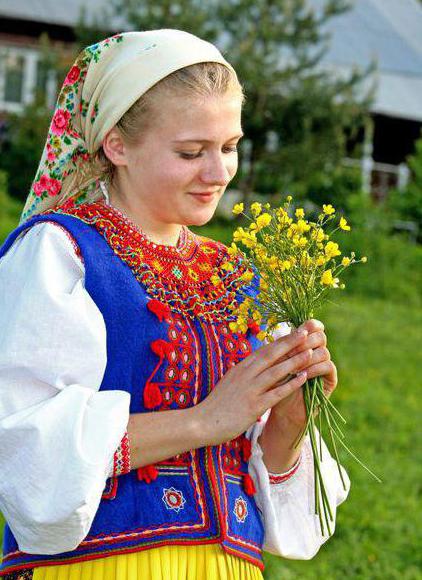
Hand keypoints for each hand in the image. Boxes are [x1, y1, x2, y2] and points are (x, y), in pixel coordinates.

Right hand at [196, 328, 311, 445]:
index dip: (280, 340)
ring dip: (295, 360)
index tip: (294, 331)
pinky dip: (292, 384)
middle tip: (306, 332)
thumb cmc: (216, 405)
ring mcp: (250, 389)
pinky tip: (304, 378)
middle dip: (290, 343)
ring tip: (311, 352)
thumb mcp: (229, 382)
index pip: (264, 350)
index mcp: (240, 368)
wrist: (201, 422)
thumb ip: (243, 374)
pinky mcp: (254, 406)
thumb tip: (254, 365)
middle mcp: (245, 375)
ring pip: (277, 371)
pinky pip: (277, 392)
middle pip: (272, 355)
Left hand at [270, 319, 337, 427]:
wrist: (281, 409)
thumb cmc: (274, 384)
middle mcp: (317, 351)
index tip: (298, 330)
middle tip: (291, 352)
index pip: (314, 326)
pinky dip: (314, 369)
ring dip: (307, 357)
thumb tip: (279, 332)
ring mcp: (325, 365)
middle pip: (320, 336)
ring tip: (293, 366)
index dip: (309, 325)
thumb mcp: (275, 363)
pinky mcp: (330, 380)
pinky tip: (302, 374)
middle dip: (305, 342)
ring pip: (324, 351)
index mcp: (305, 343)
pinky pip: (328, 366)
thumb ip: (280, 348)